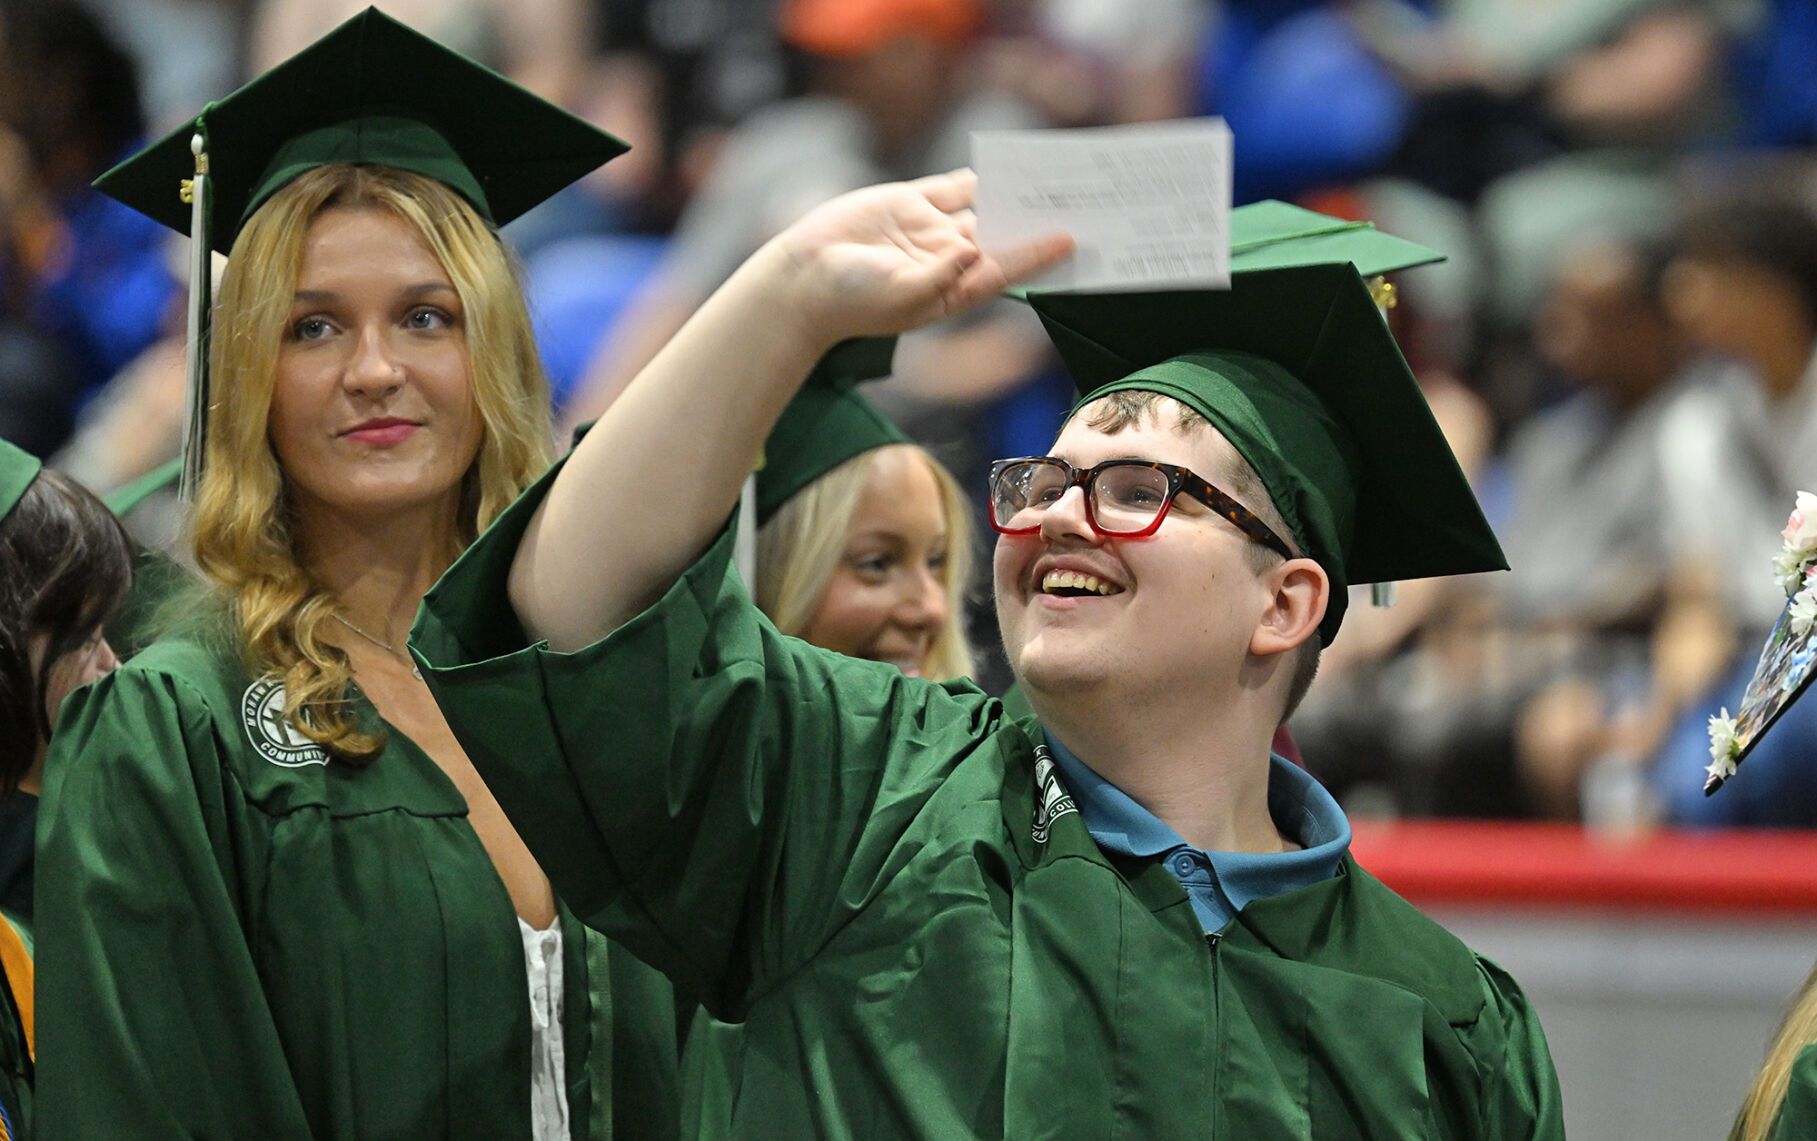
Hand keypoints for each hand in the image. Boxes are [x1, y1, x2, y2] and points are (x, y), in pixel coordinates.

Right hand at [767, 169, 1072, 341]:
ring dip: (1008, 194)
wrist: (803, 278)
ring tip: (1043, 176)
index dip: (1037, 254)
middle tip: (1070, 197)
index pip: (1004, 269)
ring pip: (979, 207)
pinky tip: (1001, 165)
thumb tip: (971, 253)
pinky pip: (950, 187)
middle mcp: (946, 259)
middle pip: (999, 234)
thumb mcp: (899, 295)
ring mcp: (928, 229)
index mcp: (951, 290)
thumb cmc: (851, 300)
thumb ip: (938, 277)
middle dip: (1030, 218)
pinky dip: (975, 177)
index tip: (1070, 239)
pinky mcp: (907, 203)